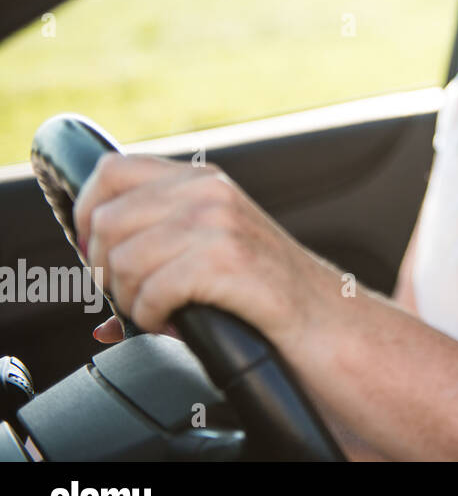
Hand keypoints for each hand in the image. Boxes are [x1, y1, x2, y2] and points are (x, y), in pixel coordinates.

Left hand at [73, 153, 336, 349]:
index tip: (99, 256)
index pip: (111, 171)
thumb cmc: (272, 297)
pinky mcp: (227, 259)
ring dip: (132, 303)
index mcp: (204, 180)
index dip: (87, 216)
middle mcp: (210, 191)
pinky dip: (154, 319)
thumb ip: (164, 247)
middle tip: (142, 300)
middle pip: (107, 221)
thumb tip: (96, 298)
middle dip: (109, 273)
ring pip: (123, 260)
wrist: (332, 324)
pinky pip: (151, 291)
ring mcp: (220, 221)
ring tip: (166, 314)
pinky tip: (179, 324)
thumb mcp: (218, 249)